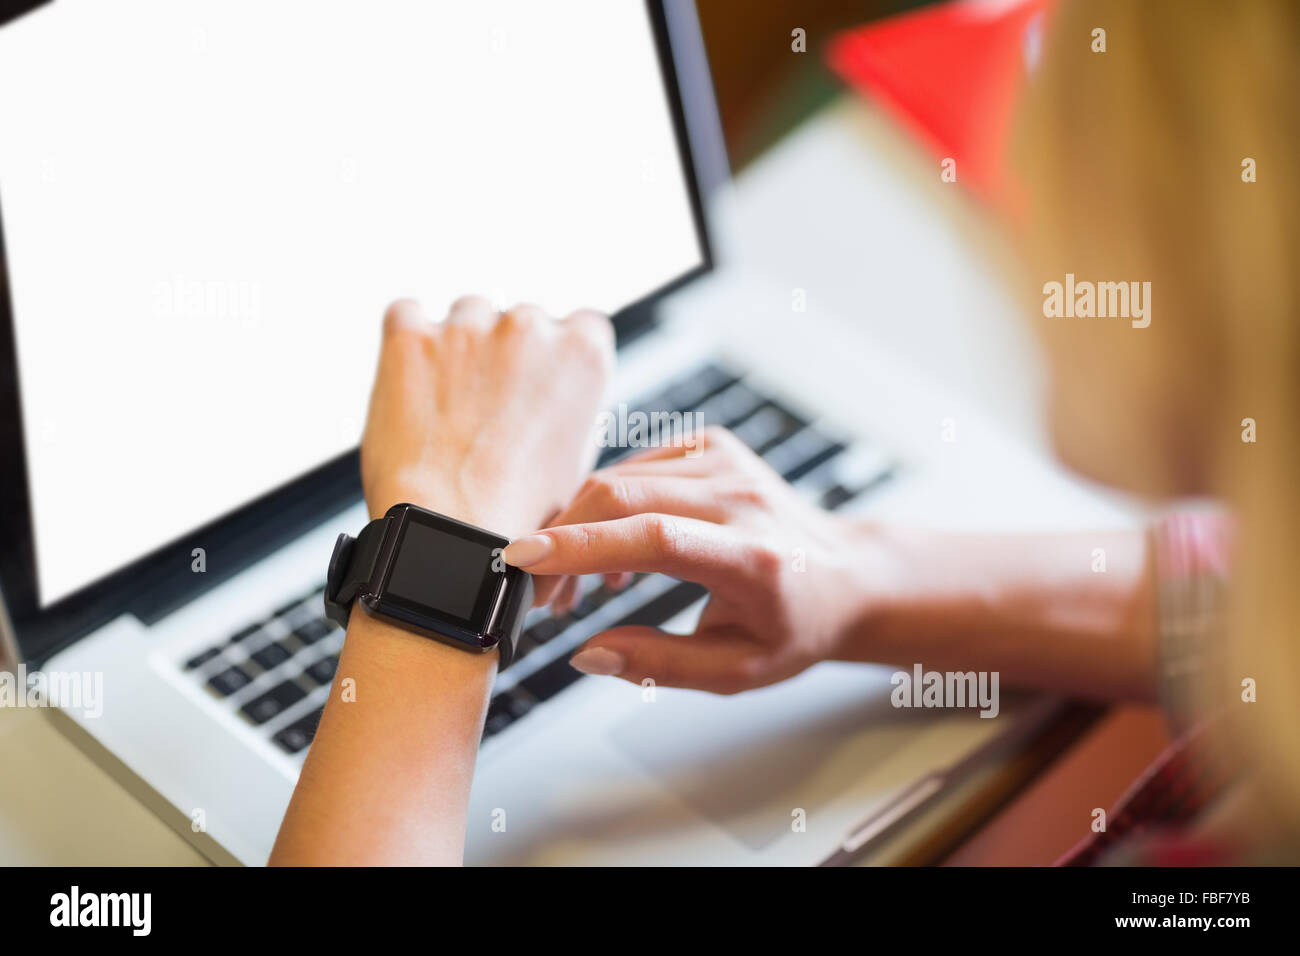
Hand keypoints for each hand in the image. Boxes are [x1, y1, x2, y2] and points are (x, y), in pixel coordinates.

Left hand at [361, 297, 613, 535]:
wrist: (452, 532)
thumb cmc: (518, 512)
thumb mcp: (578, 457)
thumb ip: (572, 404)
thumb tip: (555, 392)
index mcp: (582, 353)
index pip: (581, 325)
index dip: (556, 357)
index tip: (538, 383)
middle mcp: (530, 327)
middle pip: (518, 321)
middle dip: (505, 357)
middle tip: (486, 411)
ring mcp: (468, 326)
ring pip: (465, 316)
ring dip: (457, 349)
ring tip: (446, 408)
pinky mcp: (410, 335)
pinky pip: (407, 315)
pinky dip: (406, 342)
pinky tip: (411, 385)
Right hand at [501, 427, 878, 692]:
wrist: (844, 575)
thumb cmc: (794, 626)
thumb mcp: (735, 670)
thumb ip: (659, 664)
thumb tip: (587, 653)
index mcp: (753, 556)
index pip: (654, 536)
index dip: (581, 547)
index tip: (524, 561)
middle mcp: (741, 496)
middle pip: (623, 496)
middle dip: (562, 541)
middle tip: (539, 594)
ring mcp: (726, 461)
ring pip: (618, 477)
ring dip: (578, 526)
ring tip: (576, 587)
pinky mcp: (710, 445)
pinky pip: (633, 467)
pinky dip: (606, 508)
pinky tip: (615, 552)